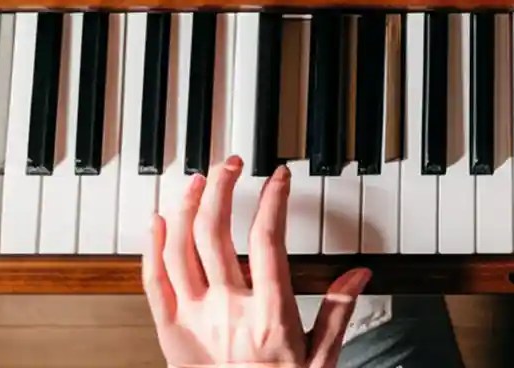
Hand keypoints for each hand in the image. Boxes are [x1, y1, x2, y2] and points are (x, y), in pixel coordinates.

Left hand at [142, 156, 371, 367]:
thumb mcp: (321, 360)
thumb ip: (339, 314)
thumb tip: (360, 275)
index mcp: (270, 317)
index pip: (269, 241)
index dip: (274, 200)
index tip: (279, 177)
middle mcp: (228, 313)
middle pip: (216, 233)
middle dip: (223, 188)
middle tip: (232, 165)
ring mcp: (194, 321)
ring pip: (180, 248)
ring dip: (188, 207)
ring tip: (198, 182)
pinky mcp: (169, 332)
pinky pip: (153, 282)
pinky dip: (153, 247)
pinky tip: (160, 220)